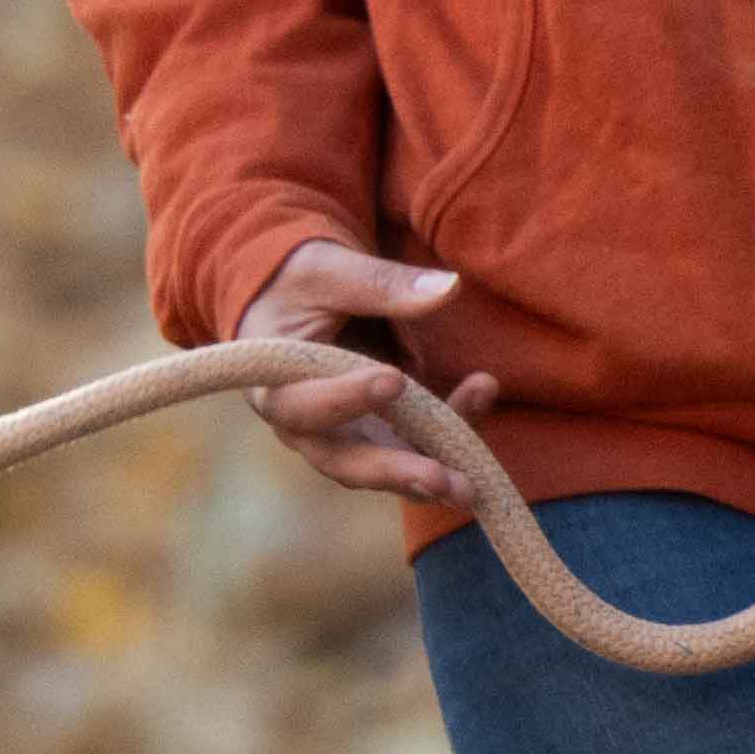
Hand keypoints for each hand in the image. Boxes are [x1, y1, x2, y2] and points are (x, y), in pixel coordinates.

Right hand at [231, 233, 472, 504]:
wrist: (298, 296)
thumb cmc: (299, 280)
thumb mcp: (328, 270)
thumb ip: (379, 283)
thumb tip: (449, 288)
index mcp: (273, 385)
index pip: (302, 406)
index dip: (344, 400)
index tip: (394, 380)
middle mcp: (304, 425)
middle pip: (344, 461)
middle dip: (395, 472)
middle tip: (441, 479)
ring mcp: (343, 436)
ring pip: (386, 467)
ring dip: (430, 476)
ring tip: (471, 483)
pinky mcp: (379, 434)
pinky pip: (417, 445)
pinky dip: (452, 431)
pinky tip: (482, 392)